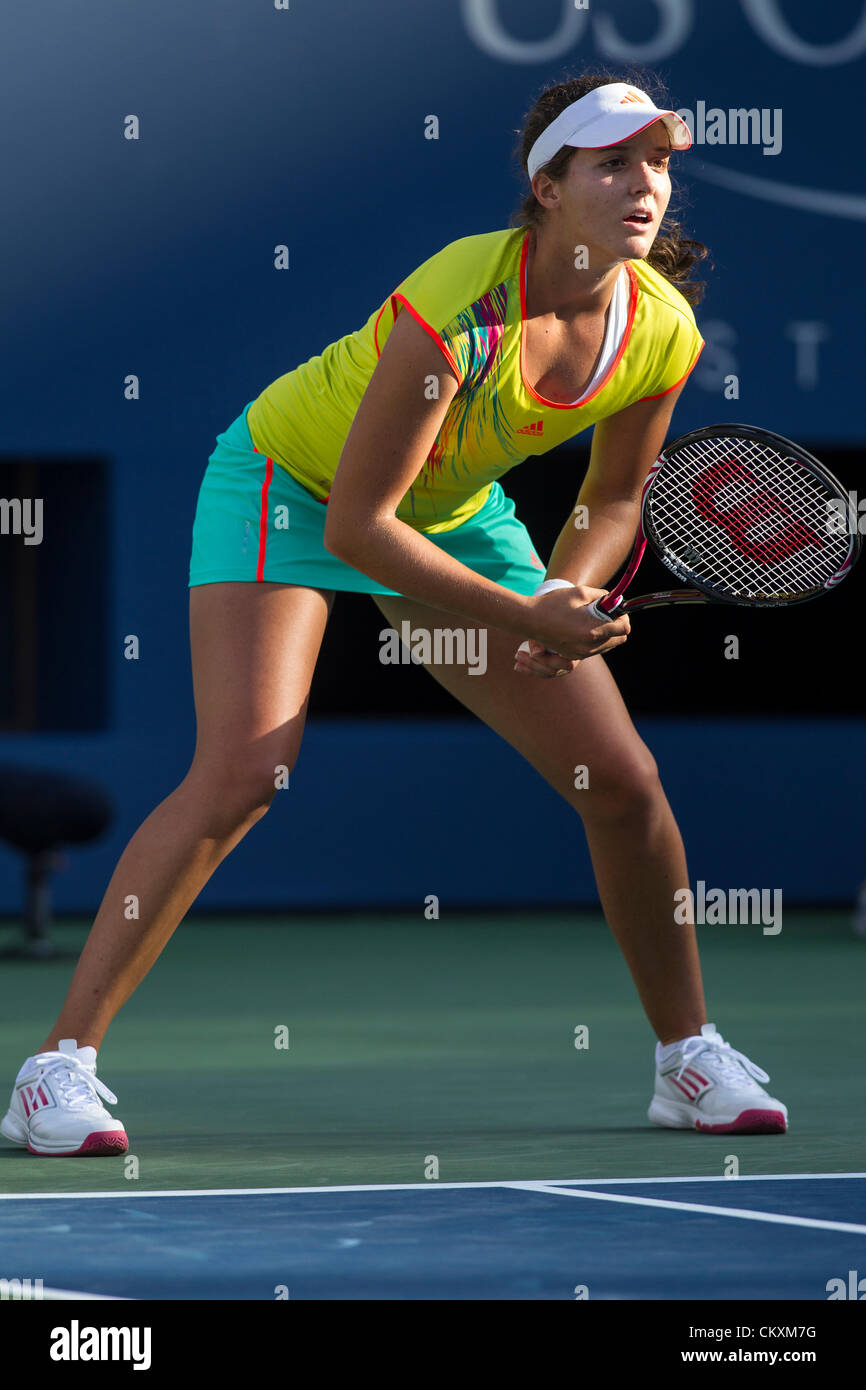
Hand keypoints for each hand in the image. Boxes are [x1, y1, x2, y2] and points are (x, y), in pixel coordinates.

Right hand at [514, 585, 629, 673]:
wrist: (530, 619)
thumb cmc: (554, 603)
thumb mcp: (581, 592)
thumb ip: (603, 596)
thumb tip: (615, 600)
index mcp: (592, 630)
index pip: (624, 628)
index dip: (623, 616)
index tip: (615, 609)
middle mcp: (588, 646)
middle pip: (619, 639)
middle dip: (617, 626)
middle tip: (607, 614)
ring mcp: (581, 653)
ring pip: (608, 645)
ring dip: (606, 633)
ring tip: (592, 620)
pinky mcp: (574, 656)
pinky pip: (595, 650)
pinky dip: (595, 639)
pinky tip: (584, 628)